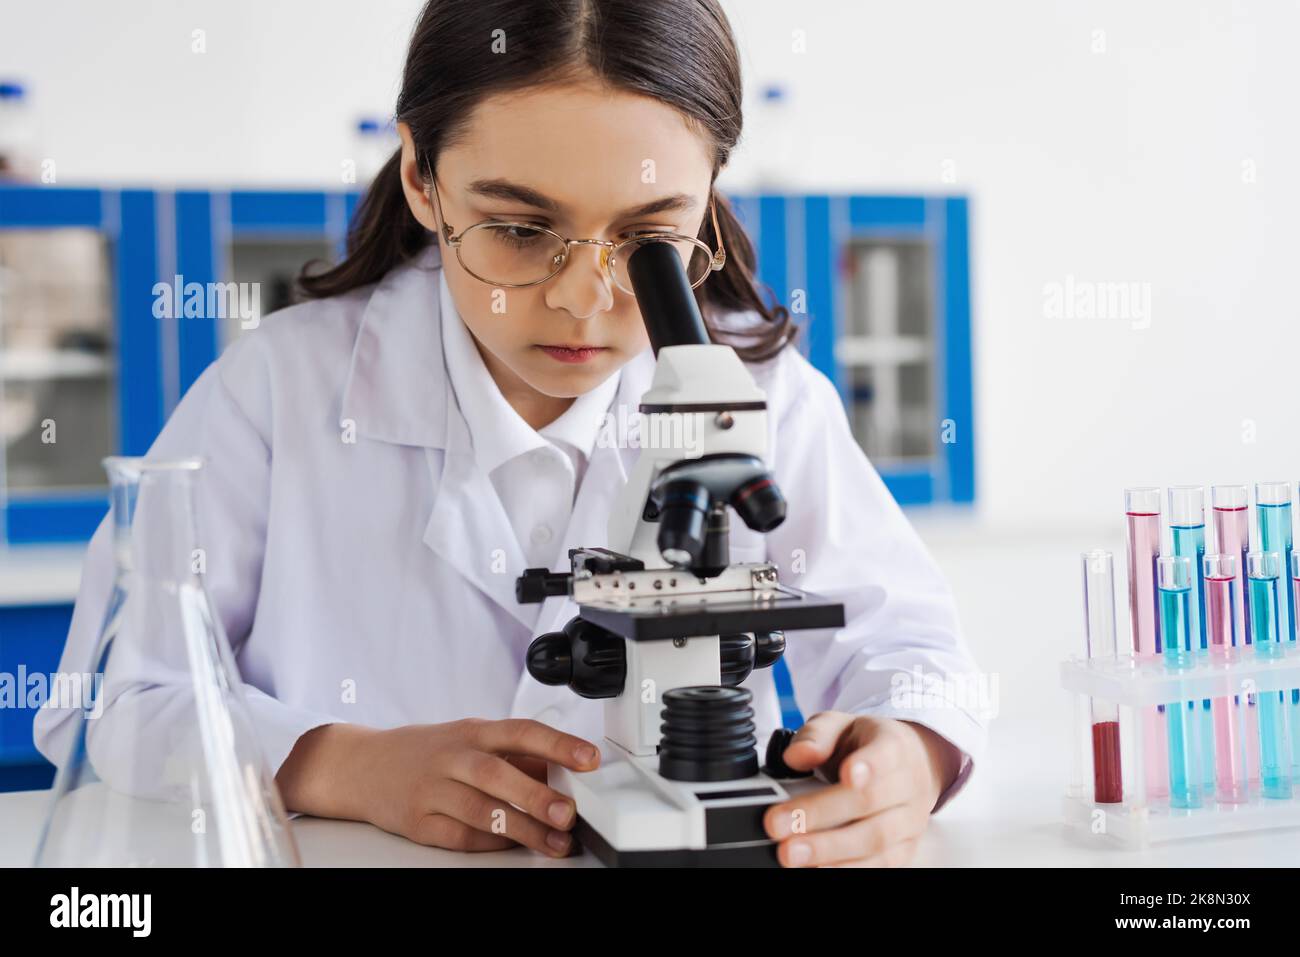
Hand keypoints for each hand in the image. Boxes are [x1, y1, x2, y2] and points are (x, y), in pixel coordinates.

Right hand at [278, 718, 599, 858]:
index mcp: (473, 730)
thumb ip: (514, 753)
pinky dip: (488, 842)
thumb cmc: (428, 750)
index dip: (558, 743)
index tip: (589, 758)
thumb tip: (564, 772)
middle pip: (497, 773)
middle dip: (537, 795)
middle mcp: (452, 755)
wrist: (362, 764)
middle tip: (569, 813)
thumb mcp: (470, 737)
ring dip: (522, 828)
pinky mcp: (416, 820)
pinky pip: (458, 835)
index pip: (521, 730)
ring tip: (553, 842)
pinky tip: (511, 846)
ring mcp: (431, 789)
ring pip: (480, 810)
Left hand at [761, 712, 961, 866]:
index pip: (885, 755)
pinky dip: (849, 870)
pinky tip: (817, 869)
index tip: (848, 774)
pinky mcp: (904, 850)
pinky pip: (881, 866)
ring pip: (876, 840)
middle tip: (780, 824)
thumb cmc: (868, 746)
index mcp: (894, 747)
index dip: (868, 766)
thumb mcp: (841, 726)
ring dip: (831, 851)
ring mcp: (909, 821)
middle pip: (870, 803)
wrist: (910, 764)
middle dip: (822, 815)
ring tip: (792, 854)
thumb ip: (817, 736)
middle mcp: (908, 786)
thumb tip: (796, 756)